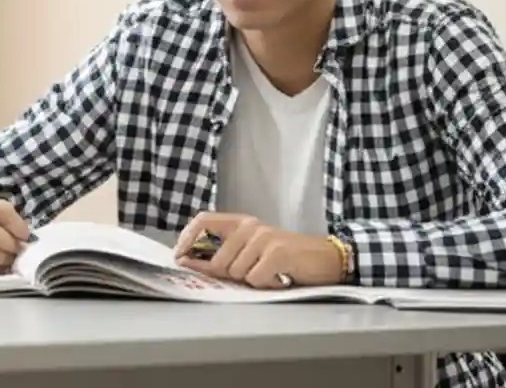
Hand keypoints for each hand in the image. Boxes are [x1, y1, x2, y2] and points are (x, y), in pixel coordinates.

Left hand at [173, 212, 342, 288]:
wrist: (326, 259)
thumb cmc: (286, 259)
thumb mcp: (251, 250)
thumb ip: (223, 252)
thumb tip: (187, 261)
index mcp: (240, 222)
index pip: (203, 221)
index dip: (187, 239)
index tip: (179, 257)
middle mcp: (250, 226)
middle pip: (217, 259)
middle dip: (226, 275)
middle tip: (249, 275)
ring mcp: (264, 238)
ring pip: (235, 272)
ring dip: (250, 280)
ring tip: (268, 273)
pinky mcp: (277, 253)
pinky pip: (255, 279)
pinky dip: (265, 285)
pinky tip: (278, 278)